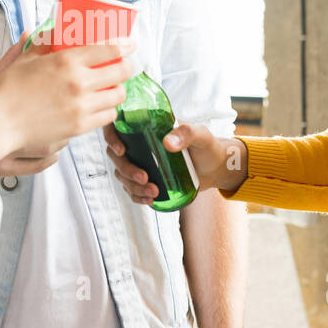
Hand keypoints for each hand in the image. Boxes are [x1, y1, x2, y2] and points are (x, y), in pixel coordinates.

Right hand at [0, 36, 135, 165]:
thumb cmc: (7, 91)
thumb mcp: (26, 59)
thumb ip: (44, 43)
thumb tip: (53, 32)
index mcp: (67, 61)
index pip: (109, 49)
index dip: (125, 45)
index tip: (130, 44)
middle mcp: (79, 83)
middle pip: (121, 72)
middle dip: (126, 67)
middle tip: (123, 66)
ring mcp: (81, 107)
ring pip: (117, 97)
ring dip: (117, 90)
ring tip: (111, 88)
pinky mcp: (79, 127)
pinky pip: (106, 117)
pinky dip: (107, 110)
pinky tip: (100, 106)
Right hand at [103, 122, 246, 204]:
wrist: (216, 168)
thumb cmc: (208, 146)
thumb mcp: (200, 135)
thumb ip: (186, 134)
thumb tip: (167, 143)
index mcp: (146, 129)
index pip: (118, 128)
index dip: (111, 138)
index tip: (121, 151)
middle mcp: (139, 145)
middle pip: (117, 157)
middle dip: (127, 170)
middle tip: (145, 178)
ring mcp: (141, 164)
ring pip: (123, 175)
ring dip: (133, 186)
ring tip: (154, 193)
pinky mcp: (147, 180)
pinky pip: (132, 189)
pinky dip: (137, 196)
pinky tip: (149, 200)